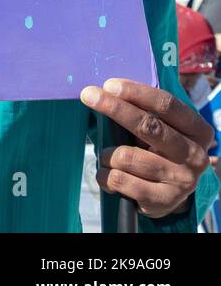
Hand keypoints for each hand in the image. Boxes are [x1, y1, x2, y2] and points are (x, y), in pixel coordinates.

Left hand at [82, 78, 216, 218]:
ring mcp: (182, 180)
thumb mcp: (162, 129)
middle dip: (114, 108)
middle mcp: (195, 155)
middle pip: (149, 127)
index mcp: (197, 130)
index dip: (137, 93)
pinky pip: (119, 180)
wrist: (171, 193)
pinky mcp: (164, 200)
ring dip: (106, 153)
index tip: (109, 85)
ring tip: (108, 156)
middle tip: (88, 94)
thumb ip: (143, 112)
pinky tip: (107, 174)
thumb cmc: (159, 150)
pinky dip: (104, 175)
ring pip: (126, 157)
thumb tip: (106, 91)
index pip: (167, 105)